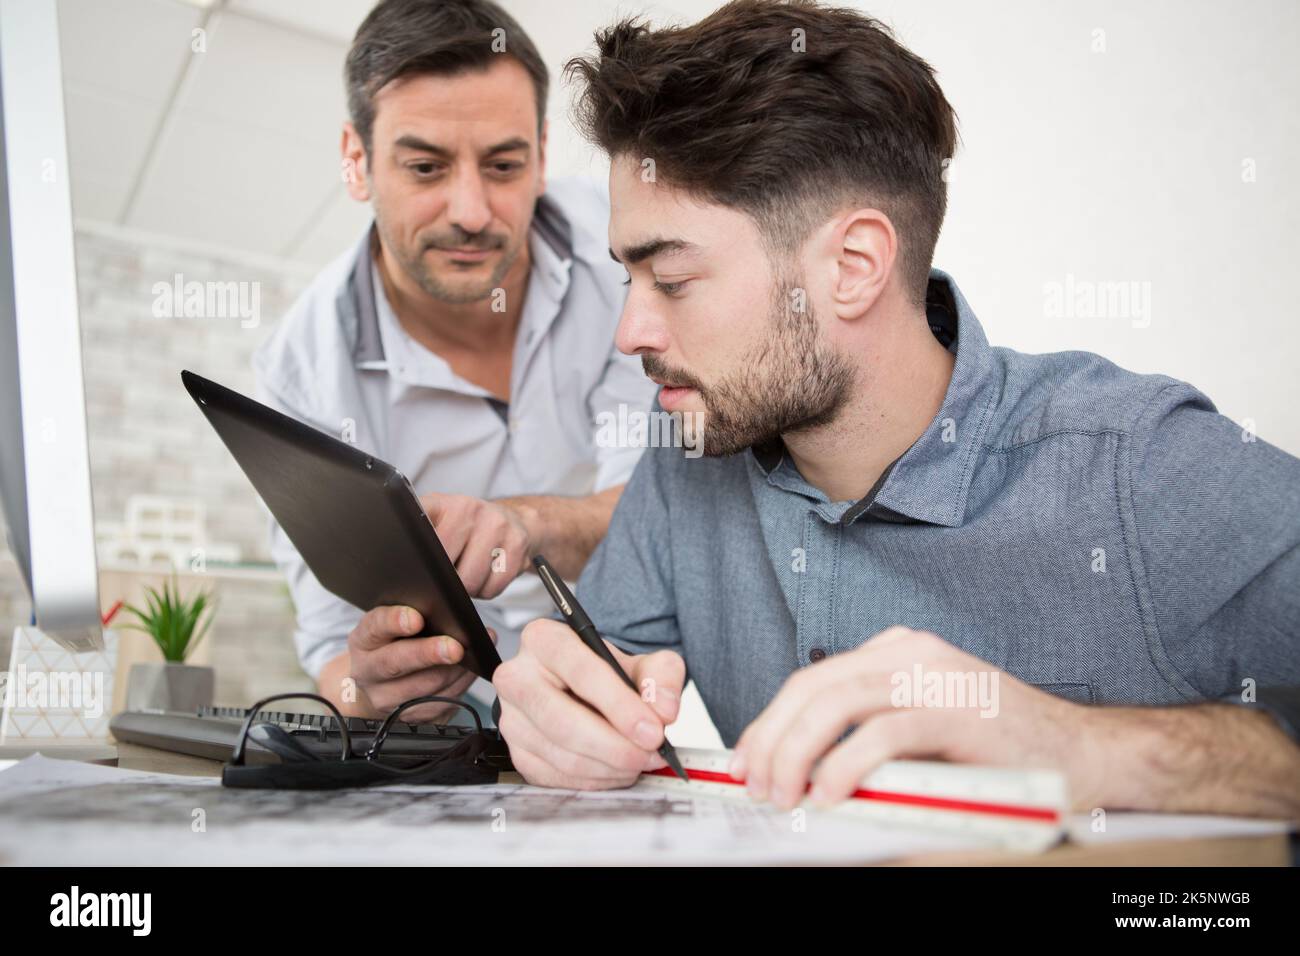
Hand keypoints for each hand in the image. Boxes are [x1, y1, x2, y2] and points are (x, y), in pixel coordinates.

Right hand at [343, 605, 496, 722]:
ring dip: (454, 670)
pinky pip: (441, 702)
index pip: (375, 627)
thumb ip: (417, 611)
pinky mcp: (409, 717)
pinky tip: (471, 670)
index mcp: (364, 640)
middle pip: (396, 663)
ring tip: (474, 653)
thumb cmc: (394, 645)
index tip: (416, 618)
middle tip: (454, 648)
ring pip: (425, 687)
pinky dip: (461, 684)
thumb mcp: (395, 624)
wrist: (380, 685)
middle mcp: (369, 672)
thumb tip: (453, 604)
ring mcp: (386, 699)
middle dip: (428, 654)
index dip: (394, 621)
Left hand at [419, 492, 534, 598]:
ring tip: (467, 574)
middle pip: (443, 566)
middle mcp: (470, 508)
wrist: (517, 520)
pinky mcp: (518, 546)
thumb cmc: (468, 528)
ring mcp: (497, 525)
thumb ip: (416, 532)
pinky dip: (487, 590)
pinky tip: (486, 575)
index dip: (415, 557)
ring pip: (470, 581)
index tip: (411, 571)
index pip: (418, 529)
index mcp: (443, 503)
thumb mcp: (439, 519)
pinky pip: (493, 587)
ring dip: (466, 590)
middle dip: (443, 581)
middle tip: (446, 577)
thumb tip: (388, 560)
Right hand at [492, 617, 685, 788]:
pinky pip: (556, 777)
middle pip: (561, 720)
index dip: (619, 704)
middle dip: (614, 745)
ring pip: (560, 754)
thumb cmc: (607, 674)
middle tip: (650, 753)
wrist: (584, 693)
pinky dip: (595, 781)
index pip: (579, 670)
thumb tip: (664, 710)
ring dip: (609, 766)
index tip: (652, 730)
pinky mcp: (518, 753)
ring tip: (640, 760)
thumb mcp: (641, 662)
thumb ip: (660, 677)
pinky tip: (618, 770)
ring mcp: (512, 719)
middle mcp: (517, 677)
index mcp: (544, 640)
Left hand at [730, 626, 1102, 811]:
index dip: (772, 719)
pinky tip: (828, 793)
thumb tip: (803, 769)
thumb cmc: (1003, 750)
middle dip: (771, 736)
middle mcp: (909, 653)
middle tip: (752, 782)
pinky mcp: (955, 710)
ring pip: (836, 702)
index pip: (814, 679)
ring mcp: (933, 677)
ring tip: (781, 792)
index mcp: (898, 652)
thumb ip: (871, 735)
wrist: (1086, 756)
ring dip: (796, 751)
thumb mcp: (924, 731)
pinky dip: (845, 765)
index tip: (747, 758)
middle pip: (813, 685)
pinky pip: (882, 734)